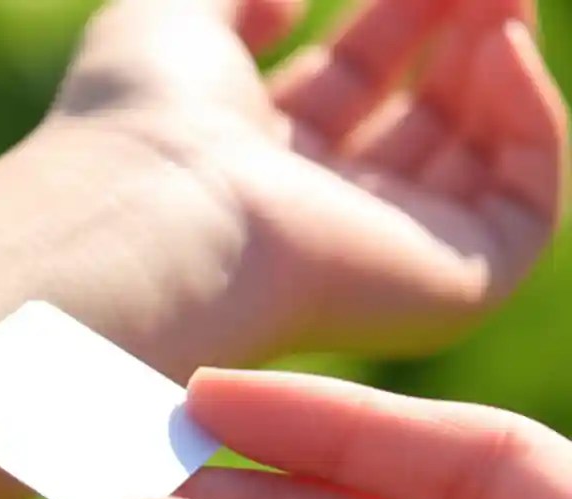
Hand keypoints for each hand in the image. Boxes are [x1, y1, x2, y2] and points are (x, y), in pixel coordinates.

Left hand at [40, 0, 565, 359]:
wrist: (152, 219)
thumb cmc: (145, 116)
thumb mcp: (175, 14)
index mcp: (253, 157)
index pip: (344, 82)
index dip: (391, 16)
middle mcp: (316, 211)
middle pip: (415, 117)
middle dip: (453, 31)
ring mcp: (381, 255)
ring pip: (477, 158)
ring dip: (499, 65)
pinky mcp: (441, 291)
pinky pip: (524, 212)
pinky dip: (531, 125)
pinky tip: (503, 49)